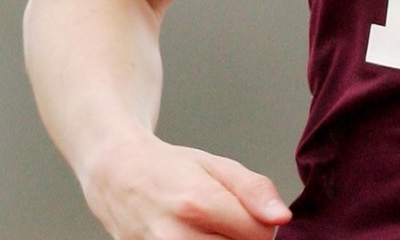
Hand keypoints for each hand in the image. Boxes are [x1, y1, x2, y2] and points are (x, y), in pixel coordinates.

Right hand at [80, 134, 290, 239]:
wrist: (116, 176)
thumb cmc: (171, 169)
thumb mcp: (219, 166)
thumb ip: (255, 191)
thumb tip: (282, 218)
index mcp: (199, 204)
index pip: (259, 234)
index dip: (262, 224)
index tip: (248, 212)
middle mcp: (176, 236)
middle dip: (242, 238)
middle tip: (225, 220)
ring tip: (208, 229)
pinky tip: (193, 236)